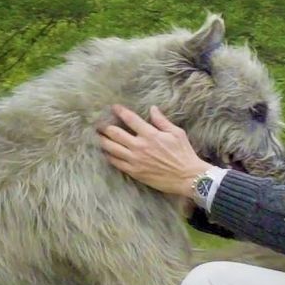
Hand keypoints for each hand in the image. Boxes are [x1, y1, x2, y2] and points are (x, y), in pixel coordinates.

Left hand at [98, 104, 212, 196]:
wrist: (187, 177)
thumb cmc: (184, 154)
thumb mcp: (176, 133)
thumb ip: (162, 121)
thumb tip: (152, 109)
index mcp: (150, 134)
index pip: (130, 119)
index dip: (120, 111)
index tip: (113, 107)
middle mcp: (140, 146)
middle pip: (115, 133)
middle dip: (104, 127)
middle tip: (98, 123)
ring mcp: (135, 160)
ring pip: (111, 148)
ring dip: (103, 141)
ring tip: (98, 136)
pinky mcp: (135, 172)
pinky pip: (116, 163)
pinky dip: (109, 157)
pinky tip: (105, 153)